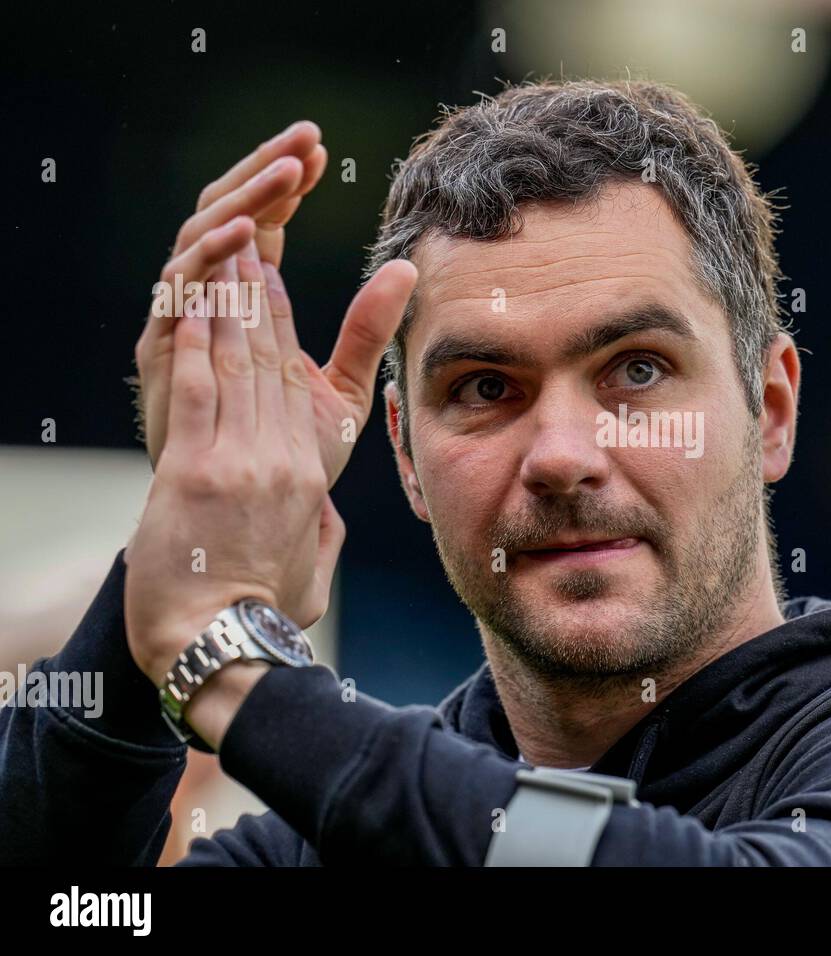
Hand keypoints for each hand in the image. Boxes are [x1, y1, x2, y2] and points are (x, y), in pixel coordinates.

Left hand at [125, 240, 394, 686]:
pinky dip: (199, 345)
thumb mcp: (314, 567)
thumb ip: (321, 536)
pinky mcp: (200, 472)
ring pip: (239, 367)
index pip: (296, 383)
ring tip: (223, 255)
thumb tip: (324, 521)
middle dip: (257, 297)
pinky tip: (196, 306)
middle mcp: (282, 458)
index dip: (282, 326)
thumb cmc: (266, 613)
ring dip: (231, 305)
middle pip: (270, 363)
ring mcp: (243, 462)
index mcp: (308, 474)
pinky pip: (202, 393)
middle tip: (249, 242)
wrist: (225, 643)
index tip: (270, 282)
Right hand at [134, 121, 417, 489]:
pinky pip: (179, 289)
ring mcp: (186, 320)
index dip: (287, 184)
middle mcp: (213, 298)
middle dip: (263, 172)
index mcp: (251, 297)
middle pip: (228, 213)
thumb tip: (409, 268)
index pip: (264, 221)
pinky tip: (248, 234)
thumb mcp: (344, 383)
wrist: (256, 510)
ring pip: (202, 238)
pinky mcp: (164, 348)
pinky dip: (210, 256)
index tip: (322, 151)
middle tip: (303, 141)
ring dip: (242, 203)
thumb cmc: (291, 448)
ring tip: (284, 176)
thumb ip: (369, 328)